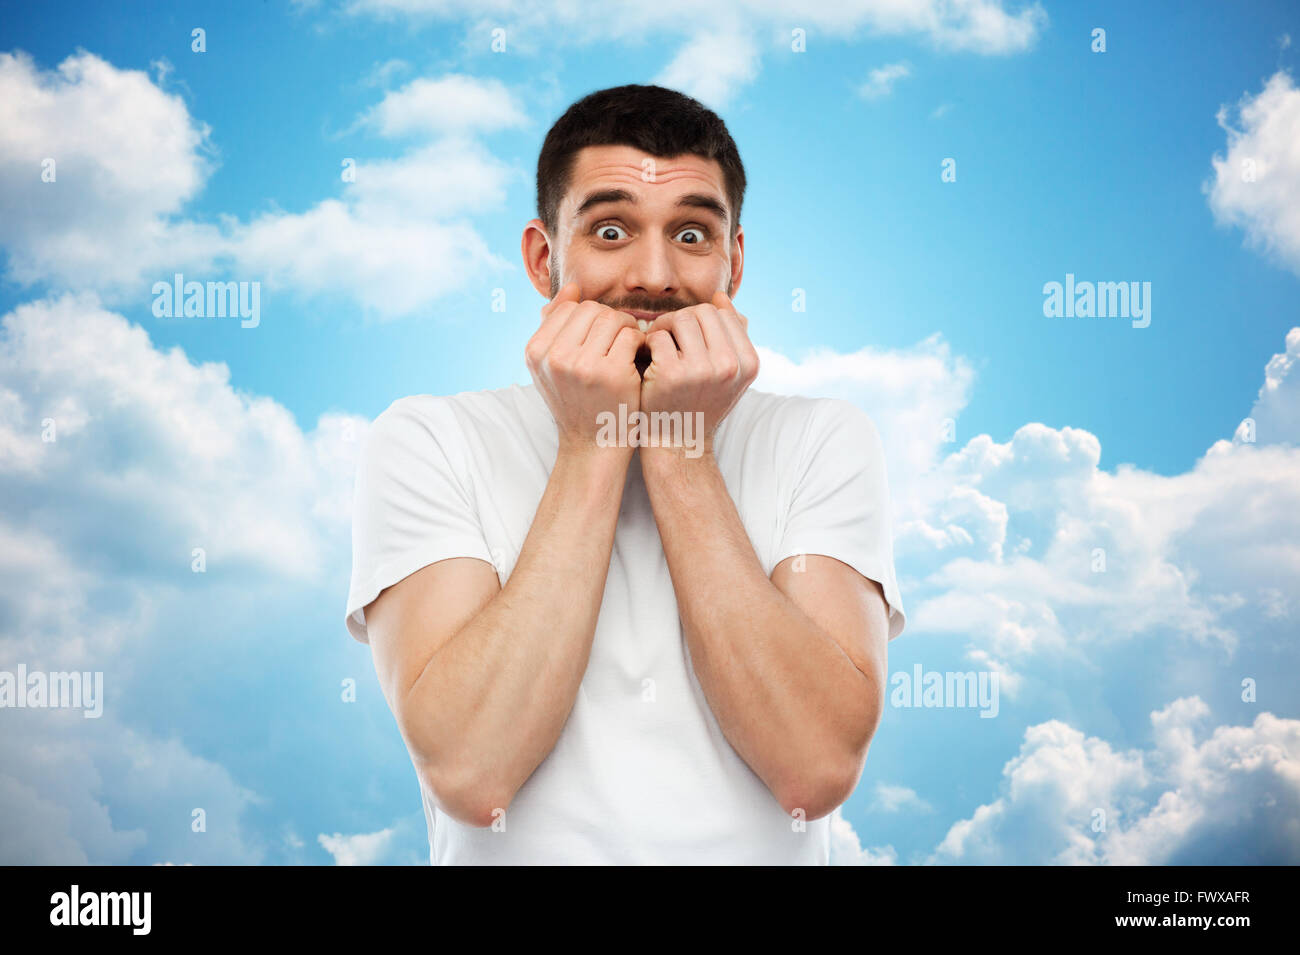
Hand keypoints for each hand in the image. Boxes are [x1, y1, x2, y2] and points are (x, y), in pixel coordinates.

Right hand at [525, 282, 644, 456]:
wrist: (592, 444)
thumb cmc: (576, 401)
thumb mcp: (552, 367)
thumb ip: (555, 326)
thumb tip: (572, 288)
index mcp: (536, 351)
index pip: (568, 308)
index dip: (589, 317)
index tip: (598, 336)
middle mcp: (555, 357)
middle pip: (591, 309)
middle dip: (609, 320)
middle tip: (618, 338)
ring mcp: (583, 366)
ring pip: (613, 319)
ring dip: (626, 328)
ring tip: (628, 346)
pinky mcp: (611, 374)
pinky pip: (630, 336)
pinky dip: (638, 343)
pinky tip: (636, 358)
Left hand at [640, 291, 759, 453]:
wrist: (678, 441)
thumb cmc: (701, 402)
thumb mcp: (729, 375)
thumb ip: (732, 337)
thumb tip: (721, 298)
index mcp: (748, 363)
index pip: (725, 314)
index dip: (702, 319)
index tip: (689, 335)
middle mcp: (729, 366)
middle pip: (703, 312)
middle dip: (682, 319)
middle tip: (668, 336)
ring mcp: (700, 370)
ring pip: (680, 318)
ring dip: (664, 327)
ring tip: (659, 344)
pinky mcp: (671, 374)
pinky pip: (658, 336)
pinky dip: (650, 343)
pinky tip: (649, 358)